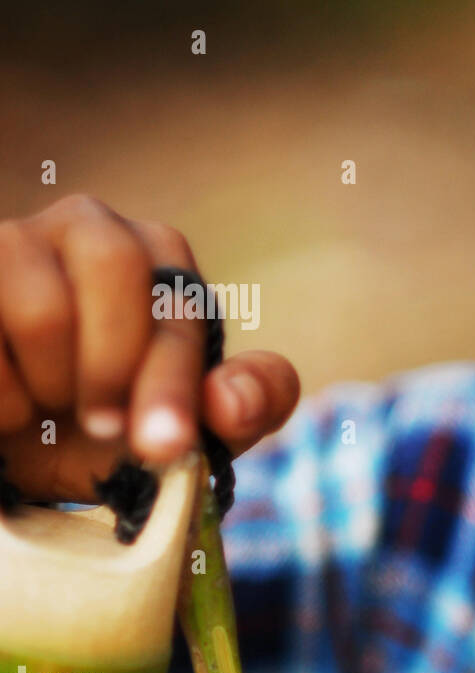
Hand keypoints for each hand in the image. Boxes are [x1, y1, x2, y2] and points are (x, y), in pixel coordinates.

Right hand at [0, 194, 299, 502]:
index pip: (177, 304)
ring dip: (49, 387)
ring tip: (47, 407)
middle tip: (103, 427)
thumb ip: (250, 404)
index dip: (172, 383)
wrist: (17, 445)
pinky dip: (1, 399)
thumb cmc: (114, 425)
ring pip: (42, 310)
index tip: (164, 446)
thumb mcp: (192, 426)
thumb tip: (232, 402)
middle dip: (112, 369)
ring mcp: (11, 241)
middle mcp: (86, 225)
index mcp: (158, 254)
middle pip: (114, 265)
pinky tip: (7, 404)